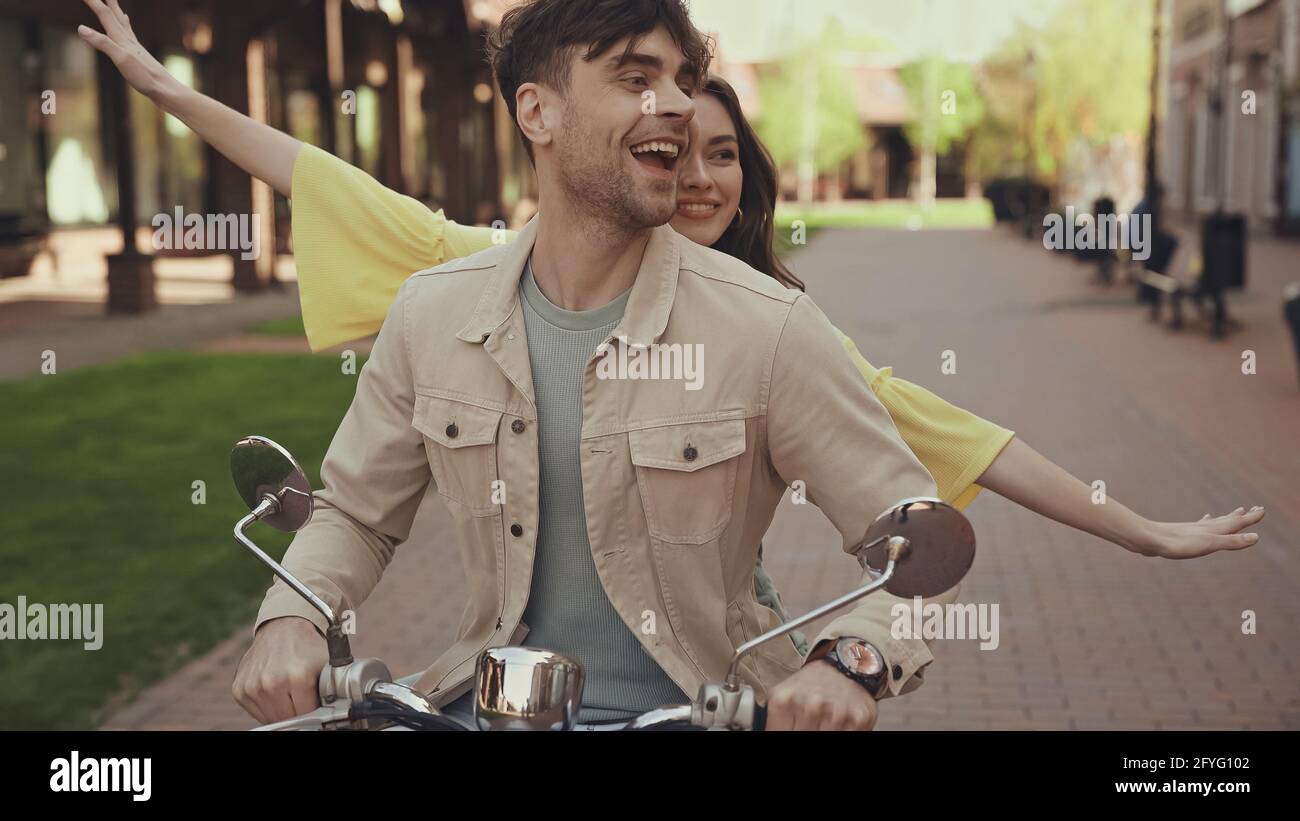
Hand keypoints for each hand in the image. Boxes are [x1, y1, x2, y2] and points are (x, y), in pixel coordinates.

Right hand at [77, 0, 174, 99]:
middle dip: (106, 1)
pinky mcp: (138, 54)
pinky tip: (127, 25)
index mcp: (122, 39)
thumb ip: (102, 43)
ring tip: (113, 2)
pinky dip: (125, 24)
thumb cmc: (145, 76)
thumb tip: (81, 28)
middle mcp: (128, 39)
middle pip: (114, 14)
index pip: (104, 13)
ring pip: (122, 22)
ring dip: (115, 10)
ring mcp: (134, 46)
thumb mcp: (120, 59)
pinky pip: (129, 33)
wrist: (166, 89)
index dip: (92, 1)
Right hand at [231, 617, 326, 723]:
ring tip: (289, 694)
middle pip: (288, 719)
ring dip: (281, 711)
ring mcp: (253, 686)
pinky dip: (266, 707)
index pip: (306, 715)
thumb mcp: (328, 664)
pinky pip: (255, 712)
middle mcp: (272, 682)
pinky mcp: (239, 689)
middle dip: (298, 713)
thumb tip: (338, 711)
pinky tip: (274, 692)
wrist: (283, 627)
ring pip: (271, 718)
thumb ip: (333, 690)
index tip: (315, 707)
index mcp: (298, 676)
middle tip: (302, 700)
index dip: (313, 713)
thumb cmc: (308, 647)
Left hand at [763, 660, 877, 730]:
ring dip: (823, 731)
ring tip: (822, 720)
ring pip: (824, 738)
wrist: (844, 663)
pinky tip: (838, 721)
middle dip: (804, 730)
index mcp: (785, 700)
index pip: (777, 735)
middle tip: (808, 721)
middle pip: (802, 737)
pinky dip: (841, 731)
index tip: (790, 726)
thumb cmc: (812, 683)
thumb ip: (775, 720)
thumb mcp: (784, 696)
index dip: (784, 731)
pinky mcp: (858, 718)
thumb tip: (767, 731)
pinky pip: (846, 736)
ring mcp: (836, 712)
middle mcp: (811, 705)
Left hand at [1131, 506, 1263, 558]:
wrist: (1147, 539)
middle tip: (1254, 508)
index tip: (1262, 510)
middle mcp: (1204, 528)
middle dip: (1242, 516)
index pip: (1236, 523)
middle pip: (1227, 521)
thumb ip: (1231, 542)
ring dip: (1227, 518)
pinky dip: (1207, 522)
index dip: (1250, 519)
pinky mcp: (1181, 533)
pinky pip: (1200, 525)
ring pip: (1215, 522)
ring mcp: (1193, 529)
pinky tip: (1203, 520)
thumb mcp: (1208, 544)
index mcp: (1212, 531)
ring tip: (1235, 512)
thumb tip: (1256, 538)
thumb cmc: (1177, 544)